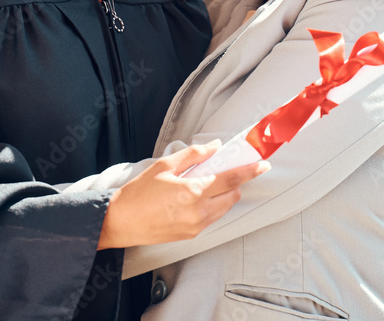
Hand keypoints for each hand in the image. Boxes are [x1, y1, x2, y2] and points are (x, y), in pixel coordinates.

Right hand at [97, 141, 269, 249]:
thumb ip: (193, 155)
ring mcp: (196, 226)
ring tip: (208, 184)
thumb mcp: (163, 166)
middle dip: (235, 183)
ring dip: (224, 195)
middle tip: (227, 171)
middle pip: (231, 195)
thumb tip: (214, 147)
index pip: (230, 179)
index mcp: (192, 192)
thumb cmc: (138, 193)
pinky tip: (197, 198)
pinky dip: (212, 206)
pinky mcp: (191, 235)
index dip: (249, 171)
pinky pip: (211, 218)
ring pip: (223, 208)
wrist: (120, 222)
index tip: (263, 165)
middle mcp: (198, 212)